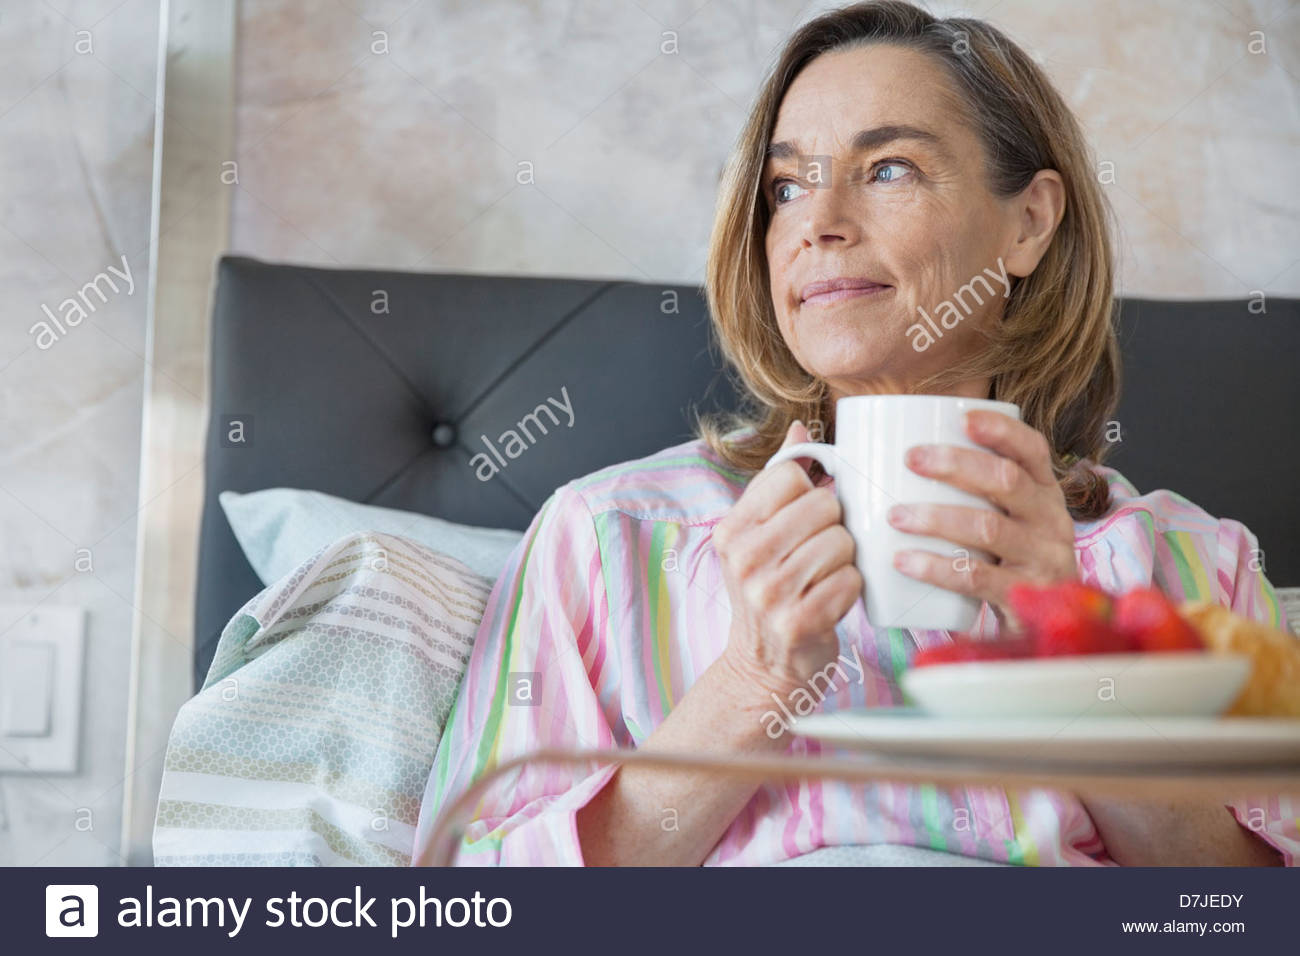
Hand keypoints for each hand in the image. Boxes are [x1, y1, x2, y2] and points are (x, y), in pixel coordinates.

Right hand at [712, 420, 863, 697]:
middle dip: (835, 526)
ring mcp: (768, 593)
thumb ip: (779, 483)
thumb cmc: (770, 592)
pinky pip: (851, 580)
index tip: (808, 516)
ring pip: (841, 542)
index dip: (811, 491)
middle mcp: (743, 558)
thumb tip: (801, 428)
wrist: (763, 668)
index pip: (788, 475)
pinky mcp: (798, 622)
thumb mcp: (760, 536)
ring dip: (846, 559)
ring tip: (827, 576)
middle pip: (823, 506)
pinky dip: (851, 589)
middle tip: (821, 552)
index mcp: (731, 530)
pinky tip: (834, 600)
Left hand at [885, 408, 1077, 624]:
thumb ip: (973, 492)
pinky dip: (937, 567)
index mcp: (1045, 492)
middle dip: (956, 465)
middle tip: (911, 458)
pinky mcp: (1023, 595)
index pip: (1032, 450)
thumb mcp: (1009, 520)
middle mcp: (1051, 520)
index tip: (963, 417)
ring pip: (988, 527)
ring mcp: (1041, 558)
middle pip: (1006, 481)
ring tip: (896, 515)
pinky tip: (905, 561)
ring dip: (937, 517)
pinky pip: (976, 578)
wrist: (1046, 625)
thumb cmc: (1009, 559)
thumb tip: (892, 462)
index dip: (1001, 431)